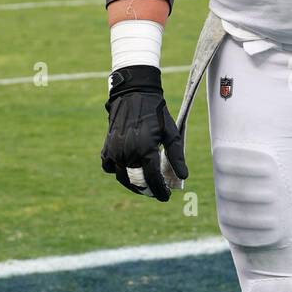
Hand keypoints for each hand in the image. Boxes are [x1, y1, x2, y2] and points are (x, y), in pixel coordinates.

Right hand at [100, 65, 186, 200]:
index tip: (166, 197)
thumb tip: (184, 176)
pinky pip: (109, 166)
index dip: (160, 191)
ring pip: (121, 177)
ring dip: (132, 184)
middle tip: (156, 191)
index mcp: (145, 149)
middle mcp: (128, 152)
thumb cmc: (156, 113)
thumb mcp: (171, 132)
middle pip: (136, 182)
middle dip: (147, 190)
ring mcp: (115, 150)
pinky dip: (117, 171)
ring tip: (143, 185)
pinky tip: (127, 171)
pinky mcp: (107, 146)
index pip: (153, 179)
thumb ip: (176, 155)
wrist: (134, 94)